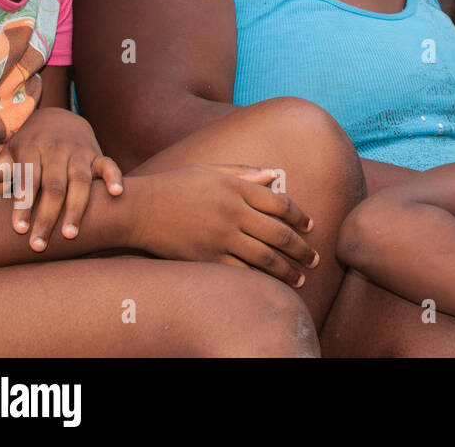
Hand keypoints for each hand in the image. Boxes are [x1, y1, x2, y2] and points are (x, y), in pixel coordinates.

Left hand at [0, 108, 122, 250]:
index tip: (18, 230)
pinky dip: (114, 177)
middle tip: (40, 245)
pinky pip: (109, 165)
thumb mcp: (10, 154)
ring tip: (71, 235)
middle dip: (47, 217)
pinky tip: (117, 194)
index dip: (22, 206)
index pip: (27, 181)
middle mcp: (58, 150)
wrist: (61, 119)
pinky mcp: (98, 154)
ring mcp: (80, 152)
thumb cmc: (30, 146)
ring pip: (80, 181)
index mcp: (33, 149)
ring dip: (77, 209)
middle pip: (54, 186)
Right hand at [129, 164, 318, 288]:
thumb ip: (244, 172)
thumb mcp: (210, 170)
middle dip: (302, 249)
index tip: (310, 227)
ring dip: (287, 270)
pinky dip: (260, 279)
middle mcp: (234, 212)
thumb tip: (273, 176)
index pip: (281, 204)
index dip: (300, 217)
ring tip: (300, 278)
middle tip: (314, 259)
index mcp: (237, 188)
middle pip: (280, 234)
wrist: (140, 209)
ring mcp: (221, 237)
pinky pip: (241, 271)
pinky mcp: (206, 257)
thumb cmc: (175, 186)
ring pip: (265, 257)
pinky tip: (270, 285)